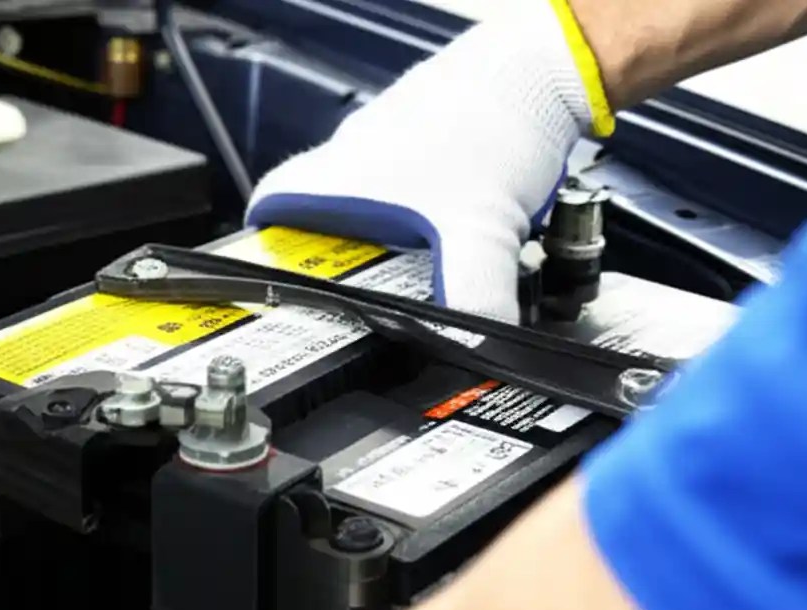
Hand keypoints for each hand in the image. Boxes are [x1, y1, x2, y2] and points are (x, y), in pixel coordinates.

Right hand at [245, 0, 612, 322]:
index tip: (273, 279)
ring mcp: (390, 136)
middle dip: (337, 257)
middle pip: (320, 212)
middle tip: (359, 291)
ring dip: (387, 233)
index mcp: (340, 175)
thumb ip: (476, 301)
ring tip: (420, 265)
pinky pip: (412, 181)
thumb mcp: (479, 234)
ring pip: (370, 197)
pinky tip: (461, 225)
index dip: (263, 250)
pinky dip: (427, 208)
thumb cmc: (494, 123)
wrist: (544, 68)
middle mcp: (354, 151)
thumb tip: (480, 344)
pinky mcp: (427, 129)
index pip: (269, 210)